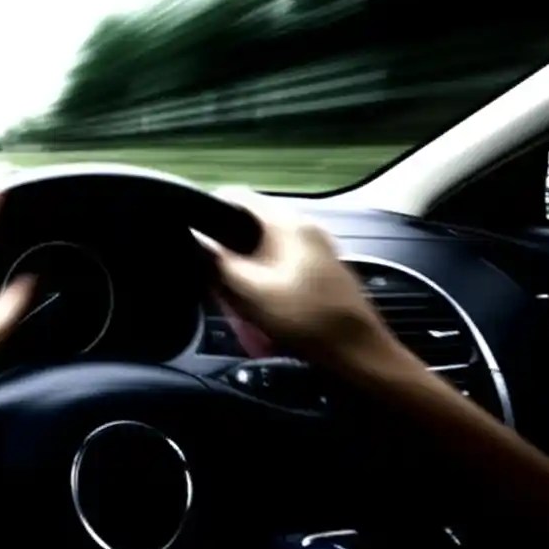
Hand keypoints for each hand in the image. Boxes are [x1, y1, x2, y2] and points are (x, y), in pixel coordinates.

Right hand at [196, 187, 396, 371]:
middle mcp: (304, 226)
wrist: (359, 352)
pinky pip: (280, 265)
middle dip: (226, 252)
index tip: (190, 240)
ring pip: (263, 249)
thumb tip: (194, 240)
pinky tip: (258, 308)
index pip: (236, 196)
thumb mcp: (250, 291)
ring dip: (243, 271)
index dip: (207, 212)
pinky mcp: (321, 269)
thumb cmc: (305, 318)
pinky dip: (263, 281)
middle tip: (212, 281)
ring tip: (233, 300)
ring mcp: (315, 247)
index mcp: (287, 222)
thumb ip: (217, 263)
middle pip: (248, 226)